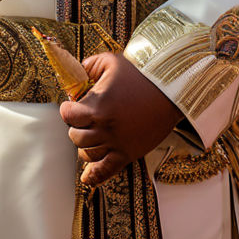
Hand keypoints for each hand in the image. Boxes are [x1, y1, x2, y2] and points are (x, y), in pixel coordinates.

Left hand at [59, 51, 180, 189]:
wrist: (170, 89)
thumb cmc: (141, 73)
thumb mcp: (111, 61)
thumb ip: (90, 66)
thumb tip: (79, 72)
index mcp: (97, 106)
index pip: (68, 116)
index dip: (68, 110)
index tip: (71, 105)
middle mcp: (104, 128)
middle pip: (76, 136)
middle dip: (76, 126)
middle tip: (84, 118)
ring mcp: (116, 143)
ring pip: (87, 154)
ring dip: (85, 145)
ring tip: (91, 135)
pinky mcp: (128, 154)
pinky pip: (106, 171)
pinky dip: (94, 176)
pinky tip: (87, 177)